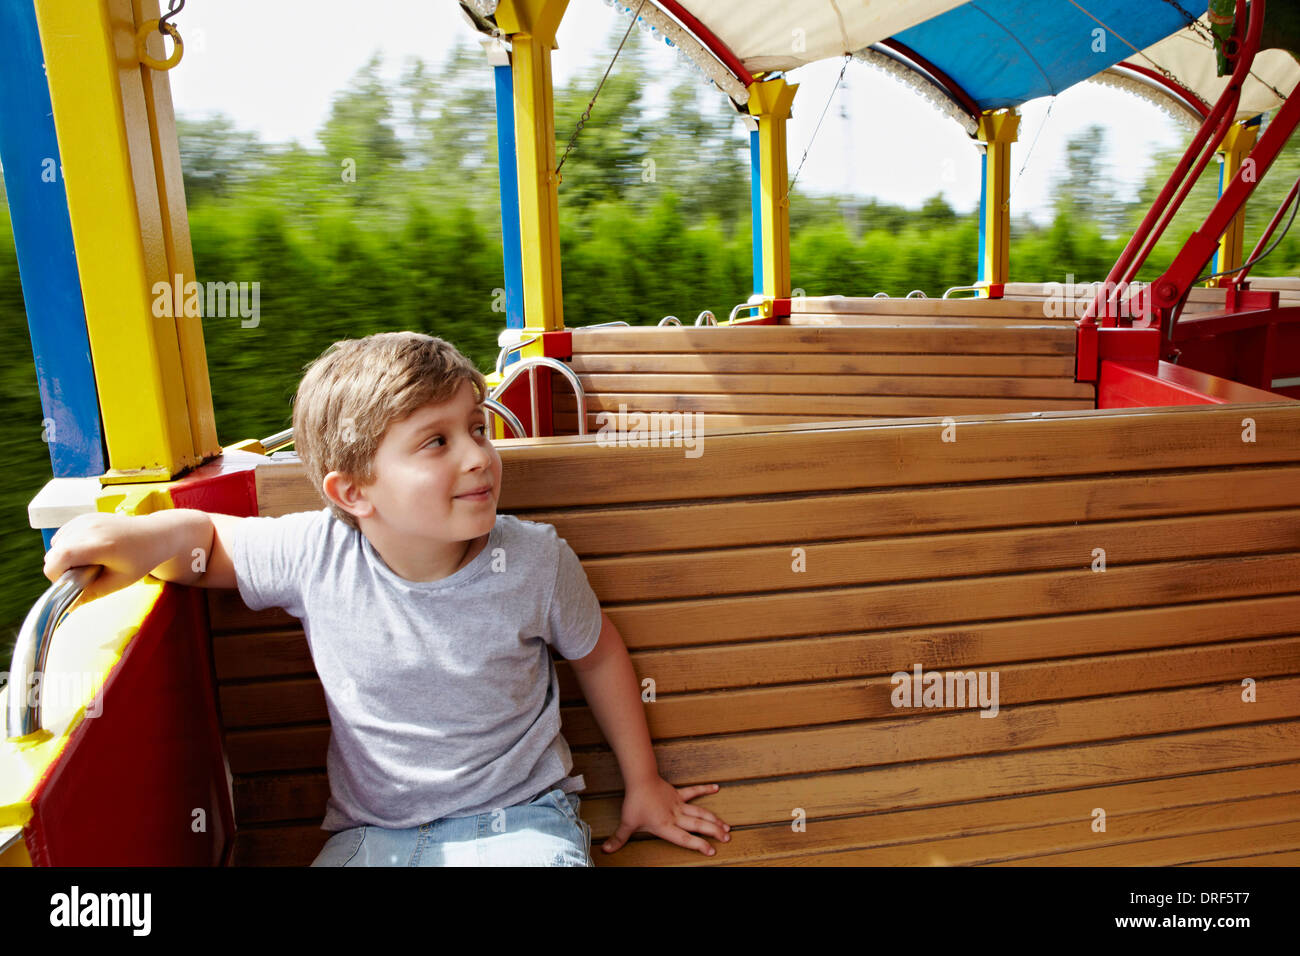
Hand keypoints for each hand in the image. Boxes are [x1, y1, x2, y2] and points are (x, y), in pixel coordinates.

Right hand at [43, 512, 163, 603]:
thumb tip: (68, 608)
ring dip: (63, 556)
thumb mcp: (119, 581)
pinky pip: (63, 534)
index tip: (72, 582)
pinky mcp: (84, 516)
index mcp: (99, 545)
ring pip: (55, 544)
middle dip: (61, 568)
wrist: (155, 534)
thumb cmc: (141, 559)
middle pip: (53, 553)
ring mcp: (86, 520)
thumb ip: (91, 593)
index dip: (57, 575)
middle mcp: (89, 528)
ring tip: (89, 561)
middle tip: (84, 574)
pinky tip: (87, 550)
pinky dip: (68, 544)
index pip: (57, 559)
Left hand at [600, 777, 730, 857]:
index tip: (711, 850)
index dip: (698, 845)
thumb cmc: (635, 802)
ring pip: (700, 812)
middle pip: (698, 825)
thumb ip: (619, 839)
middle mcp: (676, 816)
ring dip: (714, 819)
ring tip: (727, 826)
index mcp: (666, 826)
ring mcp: (678, 804)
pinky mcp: (678, 794)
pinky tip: (716, 787)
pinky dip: (705, 789)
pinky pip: (693, 792)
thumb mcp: (627, 824)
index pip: (685, 839)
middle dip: (714, 832)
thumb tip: (606, 850)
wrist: (640, 779)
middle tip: (727, 838)